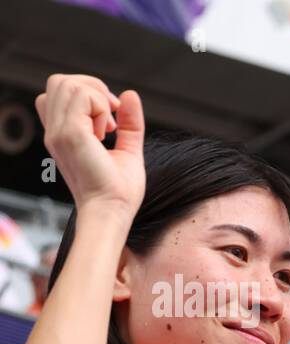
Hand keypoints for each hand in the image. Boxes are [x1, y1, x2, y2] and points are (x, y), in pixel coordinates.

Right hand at [35, 75, 144, 216]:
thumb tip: (130, 95)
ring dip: (97, 99)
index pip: (59, 94)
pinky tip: (107, 132)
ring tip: (109, 128)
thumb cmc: (118, 192)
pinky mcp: (69, 133)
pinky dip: (101, 107)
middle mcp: (55, 131)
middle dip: (93, 88)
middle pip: (60, 81)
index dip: (87, 95)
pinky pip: (81, 96)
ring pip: (68, 83)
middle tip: (112, 118)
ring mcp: (59, 131)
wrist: (113, 212)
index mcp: (63, 135)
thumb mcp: (127, 150)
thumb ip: (129, 123)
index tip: (112, 121)